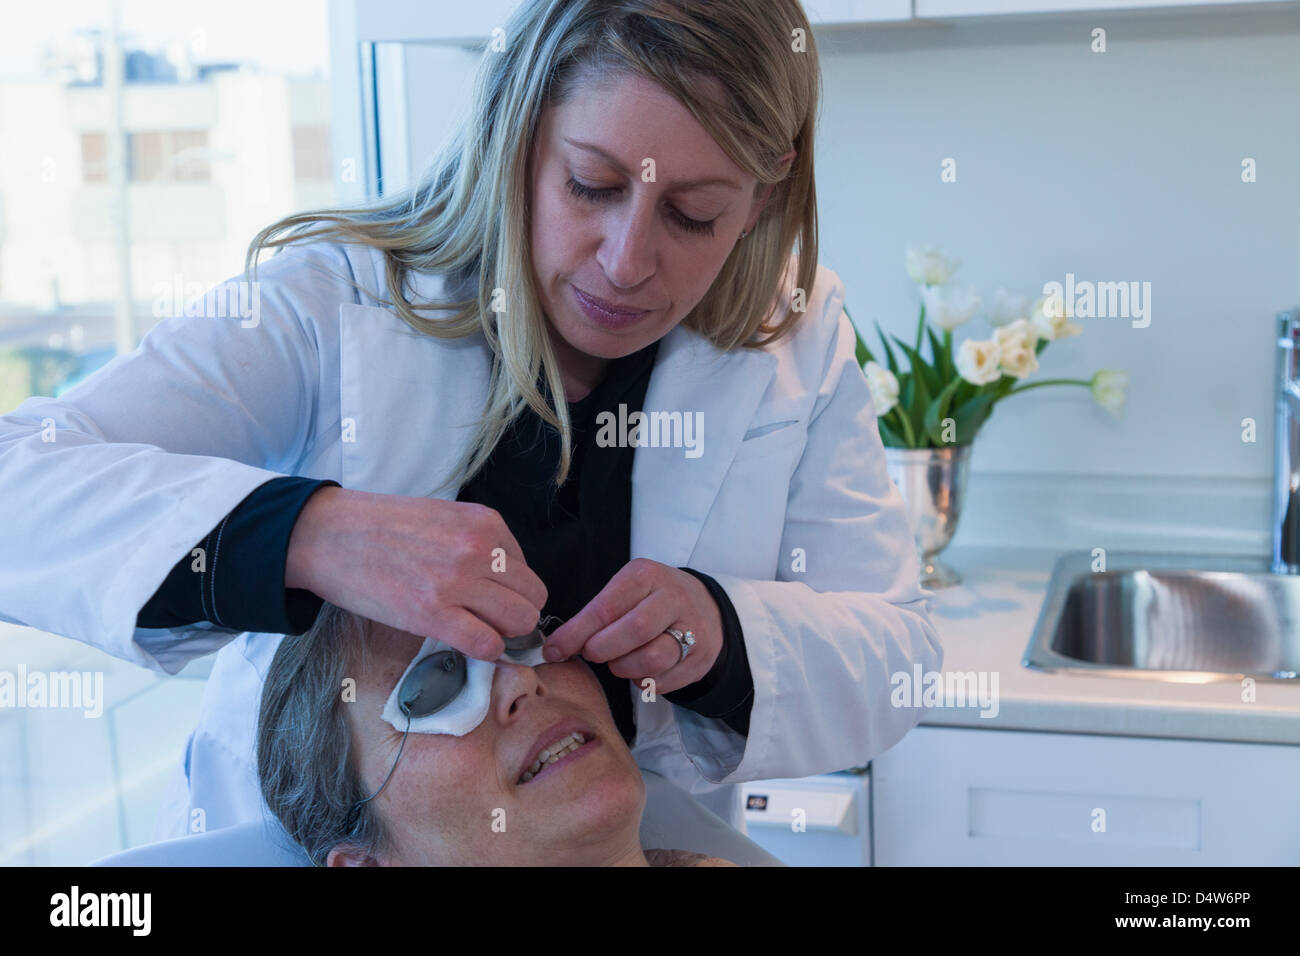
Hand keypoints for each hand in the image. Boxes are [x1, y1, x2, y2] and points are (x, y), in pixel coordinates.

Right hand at [286, 487, 547, 660]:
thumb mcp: (445, 516)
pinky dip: (485, 650)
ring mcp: (456, 582)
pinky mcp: (432, 614)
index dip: (512, 589)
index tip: (489, 597)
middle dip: (516, 614)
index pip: (527, 569)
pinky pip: (487, 644)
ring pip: (519, 622)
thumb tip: (508, 579)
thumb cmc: (384, 527)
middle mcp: (478, 549)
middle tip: (489, 619)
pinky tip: (465, 640)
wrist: (330, 535)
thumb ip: (480, 542)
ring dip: (503, 633)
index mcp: (484, 522)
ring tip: (476, 629)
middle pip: (532, 598)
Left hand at [542, 559, 723, 694]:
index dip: (576, 632)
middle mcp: (674, 598)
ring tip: (617, 660)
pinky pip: (661, 682)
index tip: (555, 649)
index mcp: (647, 575)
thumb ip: (595, 615)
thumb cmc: (651, 600)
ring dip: (622, 668)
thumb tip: (557, 647)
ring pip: (650, 660)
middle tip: (591, 653)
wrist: (705, 608)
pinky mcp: (699, 659)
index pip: (607, 606)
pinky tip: (639, 668)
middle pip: (634, 630)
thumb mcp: (626, 591)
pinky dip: (641, 681)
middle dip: (602, 649)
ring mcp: (692, 630)